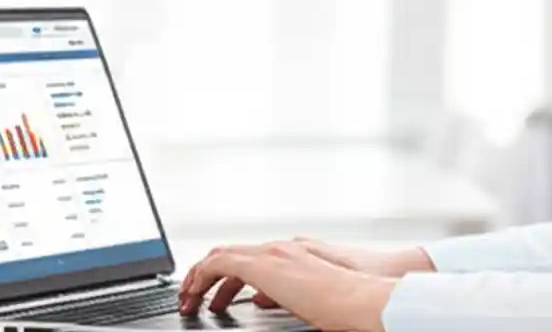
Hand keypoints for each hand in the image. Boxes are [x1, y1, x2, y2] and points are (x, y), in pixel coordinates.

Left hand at [191, 237, 432, 309]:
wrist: (362, 297)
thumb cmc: (346, 301)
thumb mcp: (305, 297)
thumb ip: (280, 294)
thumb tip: (259, 299)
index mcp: (290, 256)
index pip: (246, 258)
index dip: (223, 276)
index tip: (211, 295)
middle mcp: (278, 249)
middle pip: (228, 253)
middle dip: (205, 275)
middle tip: (191, 296)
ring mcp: (272, 254)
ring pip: (220, 256)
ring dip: (200, 277)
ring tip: (188, 299)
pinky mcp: (265, 265)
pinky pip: (220, 264)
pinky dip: (202, 277)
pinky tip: (196, 294)